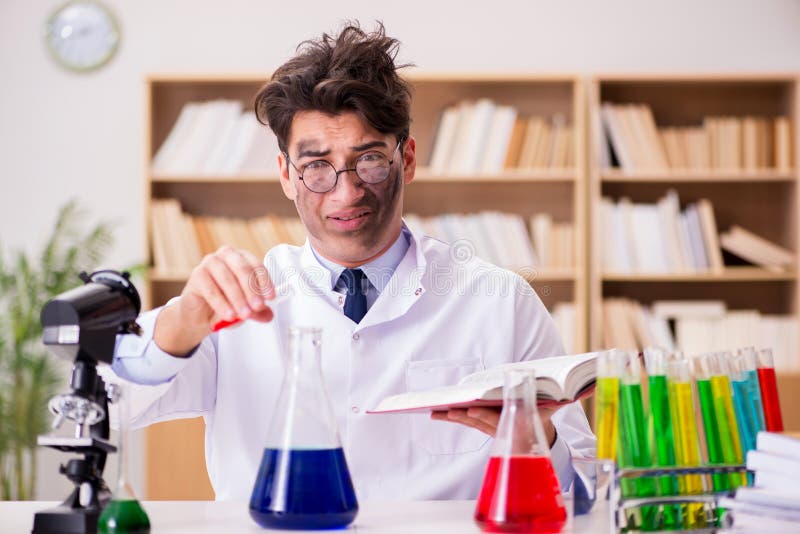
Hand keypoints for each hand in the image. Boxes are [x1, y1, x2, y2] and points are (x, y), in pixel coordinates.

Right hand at [154, 246, 275, 355]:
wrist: (200, 313)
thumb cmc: (225, 303)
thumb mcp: (246, 307)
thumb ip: (257, 311)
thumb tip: (269, 315)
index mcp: (243, 258)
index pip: (257, 266)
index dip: (265, 282)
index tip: (270, 297)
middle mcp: (227, 255)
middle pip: (243, 269)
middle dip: (252, 290)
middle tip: (258, 307)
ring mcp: (210, 262)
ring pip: (227, 279)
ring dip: (238, 299)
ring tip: (244, 315)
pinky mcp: (197, 275)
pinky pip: (211, 290)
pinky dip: (222, 304)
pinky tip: (228, 315)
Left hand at [430, 404, 558, 446]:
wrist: (539, 439)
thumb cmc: (543, 418)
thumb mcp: (551, 411)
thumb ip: (560, 401)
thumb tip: (581, 391)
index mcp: (518, 424)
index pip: (500, 419)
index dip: (485, 416)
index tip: (472, 410)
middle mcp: (503, 428)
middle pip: (481, 422)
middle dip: (464, 416)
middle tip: (448, 411)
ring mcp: (492, 429)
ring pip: (471, 422)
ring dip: (453, 417)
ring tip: (435, 412)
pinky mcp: (484, 426)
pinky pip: (467, 422)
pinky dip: (453, 416)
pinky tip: (436, 413)